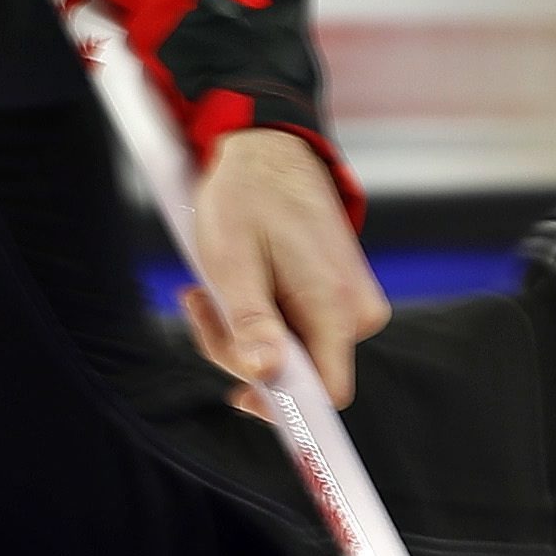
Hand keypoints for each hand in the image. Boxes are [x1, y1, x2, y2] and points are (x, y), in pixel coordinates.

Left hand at [175, 126, 387, 409]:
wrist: (270, 145)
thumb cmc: (248, 196)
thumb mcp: (232, 261)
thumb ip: (250, 323)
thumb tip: (265, 375)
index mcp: (337, 308)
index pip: (327, 394)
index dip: (285, 409)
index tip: (237, 398)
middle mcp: (356, 311)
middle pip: (300, 373)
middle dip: (242, 352)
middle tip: (199, 307)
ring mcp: (349, 301)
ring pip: (292, 351)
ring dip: (243, 331)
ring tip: (208, 289)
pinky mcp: (336, 292)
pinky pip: (296, 327)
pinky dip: (257, 315)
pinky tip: (233, 283)